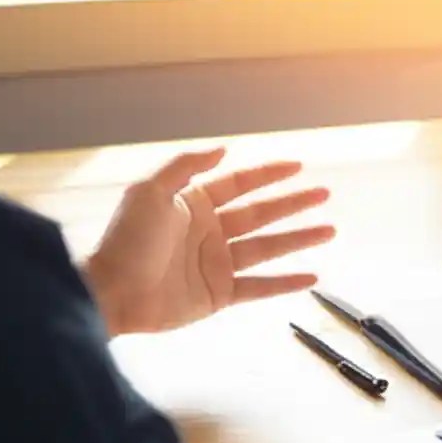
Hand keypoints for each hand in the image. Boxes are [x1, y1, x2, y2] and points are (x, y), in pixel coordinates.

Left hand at [84, 148, 334, 335]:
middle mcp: (209, 232)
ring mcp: (215, 264)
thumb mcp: (149, 191)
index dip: (269, 175)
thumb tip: (223, 147)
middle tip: (324, 194)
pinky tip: (311, 276)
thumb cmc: (124, 241)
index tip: (299, 167)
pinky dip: (286, 283)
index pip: (240, 184)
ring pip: (267, 247)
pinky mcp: (218, 295)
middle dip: (294, 204)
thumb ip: (186, 165)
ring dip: (299, 239)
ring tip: (329, 230)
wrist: (111, 292)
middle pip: (261, 214)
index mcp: (193, 204)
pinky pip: (259, 286)